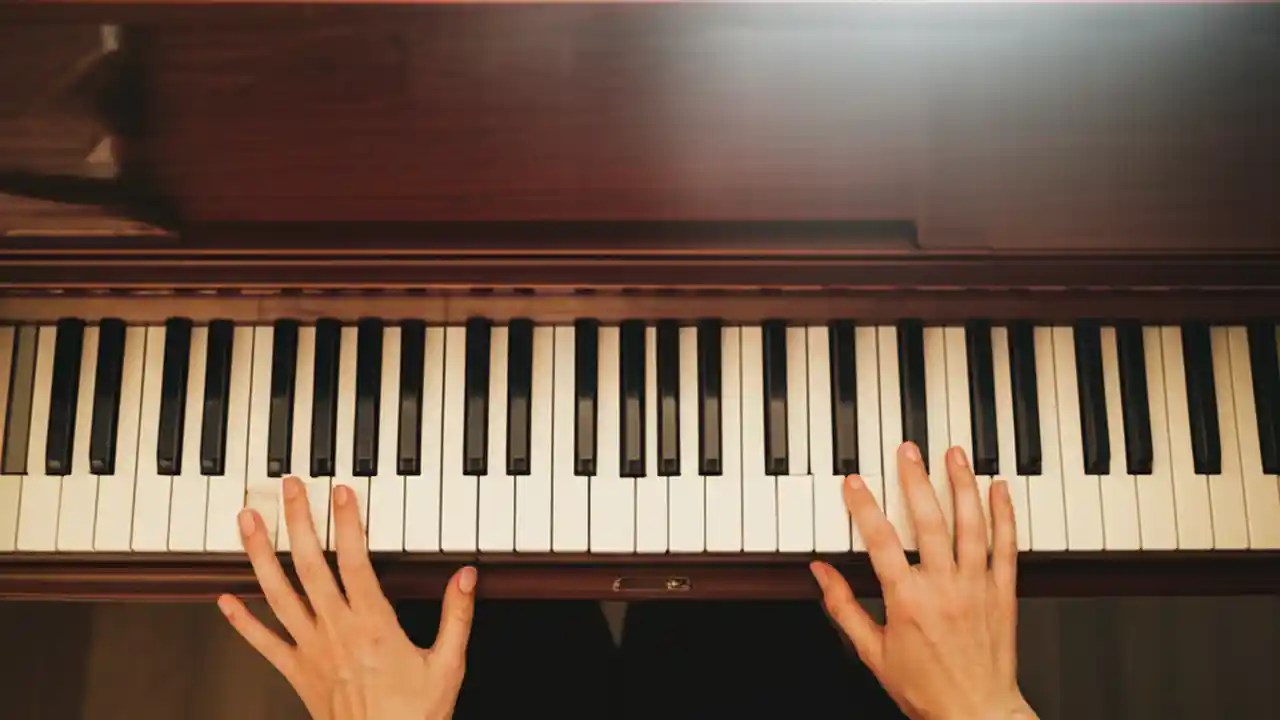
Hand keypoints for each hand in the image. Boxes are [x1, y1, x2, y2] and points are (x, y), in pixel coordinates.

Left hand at [218, 476, 475, 719]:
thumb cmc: (414, 717)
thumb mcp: (448, 664)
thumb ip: (456, 616)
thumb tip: (465, 576)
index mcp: (374, 626)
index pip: (356, 562)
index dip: (348, 523)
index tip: (341, 492)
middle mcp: (336, 632)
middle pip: (311, 566)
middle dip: (299, 521)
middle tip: (289, 488)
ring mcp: (311, 651)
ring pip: (279, 594)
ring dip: (261, 554)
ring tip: (248, 521)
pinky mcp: (297, 673)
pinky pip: (263, 643)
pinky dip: (242, 621)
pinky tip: (226, 600)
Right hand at [811, 443, 1035, 719]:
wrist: (976, 714)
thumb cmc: (925, 689)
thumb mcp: (871, 652)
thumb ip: (843, 608)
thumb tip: (820, 574)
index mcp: (908, 602)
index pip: (881, 542)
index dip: (864, 507)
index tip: (854, 482)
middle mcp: (944, 589)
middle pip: (928, 522)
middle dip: (916, 480)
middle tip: (908, 450)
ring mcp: (977, 588)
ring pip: (971, 525)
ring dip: (962, 485)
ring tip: (954, 454)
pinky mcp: (1003, 593)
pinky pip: (1006, 546)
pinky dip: (1004, 514)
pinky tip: (998, 489)